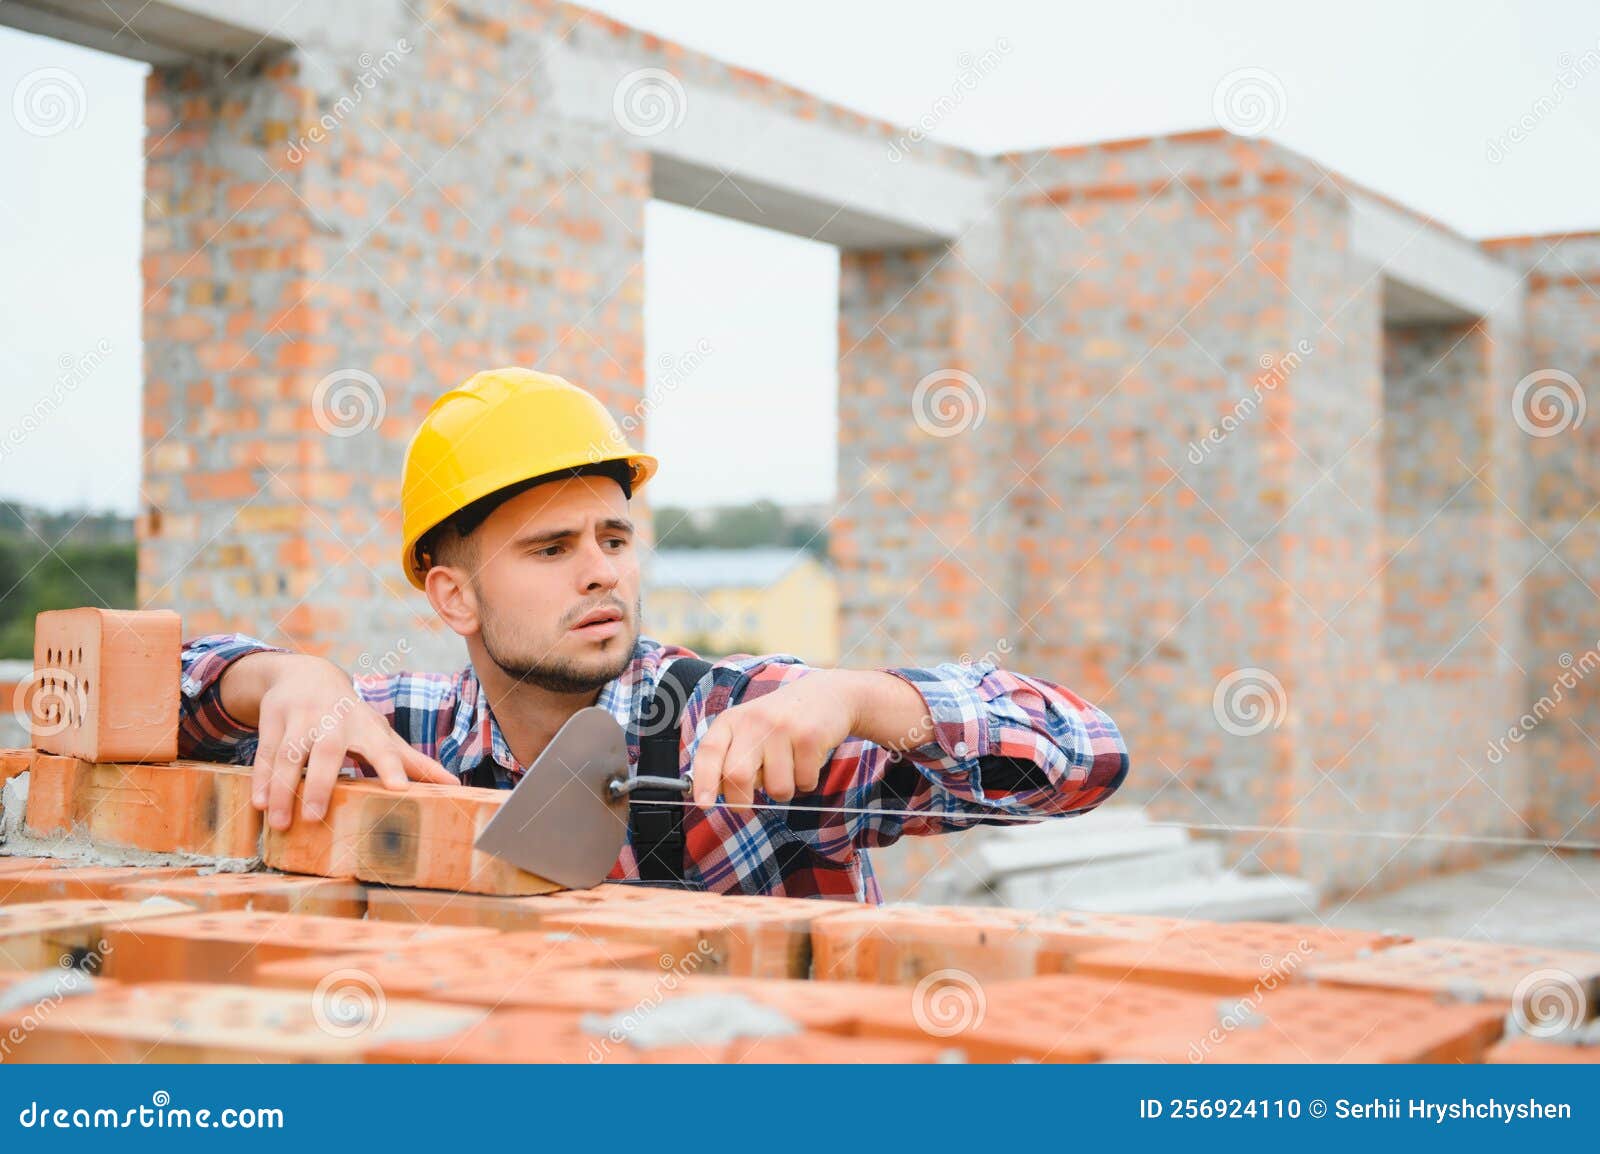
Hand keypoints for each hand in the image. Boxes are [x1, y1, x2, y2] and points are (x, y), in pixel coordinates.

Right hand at [231, 653, 454, 829]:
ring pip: (291, 754)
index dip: (393, 766)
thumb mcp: (380, 733)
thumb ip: (413, 762)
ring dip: (284, 788)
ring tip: (281, 823)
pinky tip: (259, 804)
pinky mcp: (274, 718)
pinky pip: (267, 751)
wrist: (306, 673)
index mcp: (366, 727)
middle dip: (321, 783)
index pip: (383, 747)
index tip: (400, 788)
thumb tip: (454, 785)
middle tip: (314, 817)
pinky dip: (262, 778)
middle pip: (328, 750)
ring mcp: (302, 717)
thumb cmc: (351, 716)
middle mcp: (334, 720)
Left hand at [690, 669, 866, 806]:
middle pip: (738, 775)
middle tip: (743, 805)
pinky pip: (804, 783)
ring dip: (783, 791)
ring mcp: (783, 729)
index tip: (703, 804)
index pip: (710, 751)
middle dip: (739, 801)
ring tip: (787, 769)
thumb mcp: (749, 728)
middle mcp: (755, 721)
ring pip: (777, 788)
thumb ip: (729, 756)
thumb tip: (713, 793)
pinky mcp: (810, 738)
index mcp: (732, 720)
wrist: (828, 694)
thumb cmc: (781, 721)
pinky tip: (807, 761)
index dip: (703, 780)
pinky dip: (806, 782)